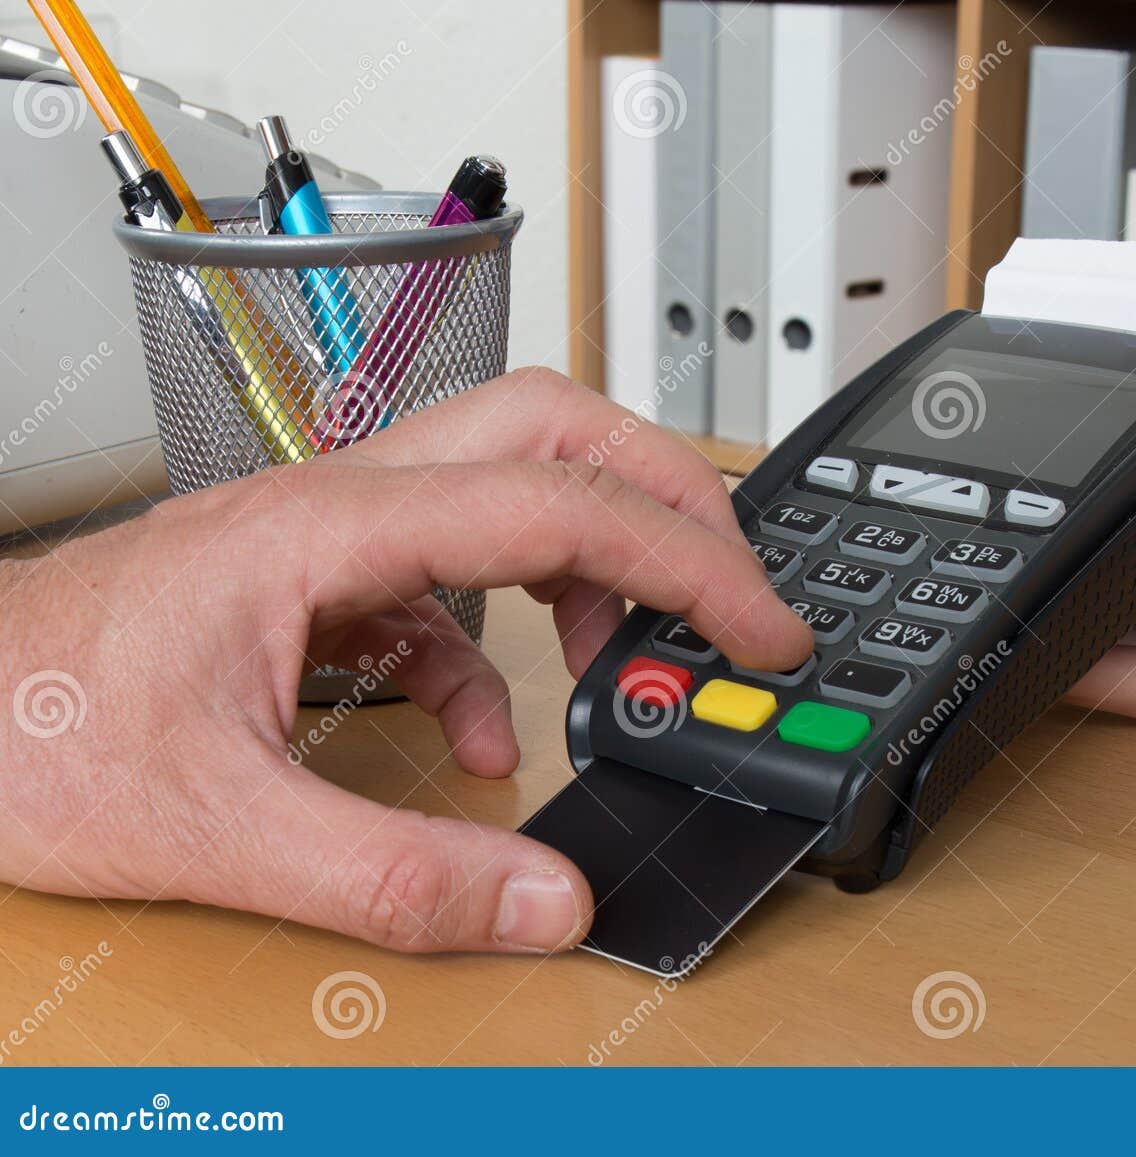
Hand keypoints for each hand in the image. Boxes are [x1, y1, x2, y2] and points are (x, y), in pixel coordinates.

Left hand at [0, 368, 811, 953]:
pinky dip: (503, 642)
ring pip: (511, 480)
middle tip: (728, 584)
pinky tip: (486, 732)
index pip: (559, 504)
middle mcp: (342, 500)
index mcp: (331, 529)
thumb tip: (542, 900)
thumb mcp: (221, 828)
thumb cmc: (30, 730)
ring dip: (595, 559)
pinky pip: (451, 574)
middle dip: (666, 494)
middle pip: (553, 428)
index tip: (757, 624)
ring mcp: (331, 530)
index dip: (684, 562)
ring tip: (624, 657)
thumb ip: (396, 876)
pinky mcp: (317, 576)